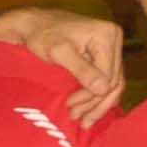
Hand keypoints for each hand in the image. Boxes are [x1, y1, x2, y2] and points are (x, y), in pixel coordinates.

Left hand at [0, 5, 130, 123]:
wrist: (33, 25)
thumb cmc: (41, 36)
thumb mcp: (58, 52)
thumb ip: (81, 69)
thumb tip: (103, 89)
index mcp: (106, 35)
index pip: (108, 75)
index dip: (91, 95)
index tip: (71, 106)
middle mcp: (113, 38)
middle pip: (114, 80)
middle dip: (96, 103)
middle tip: (80, 121)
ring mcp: (110, 46)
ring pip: (113, 83)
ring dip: (98, 104)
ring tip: (83, 121)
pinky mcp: (104, 54)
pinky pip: (106, 79)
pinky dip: (97, 96)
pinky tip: (87, 110)